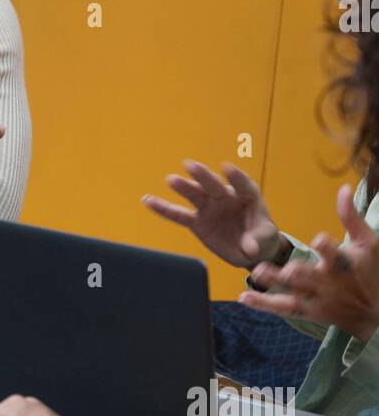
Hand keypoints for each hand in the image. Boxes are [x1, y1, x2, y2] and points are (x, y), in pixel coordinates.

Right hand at [143, 160, 284, 269]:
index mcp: (248, 196)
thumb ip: (259, 240)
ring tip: (170, 180)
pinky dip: (164, 208)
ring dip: (183, 187)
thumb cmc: (262, 239)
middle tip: (190, 165)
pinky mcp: (197, 221)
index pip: (242, 184)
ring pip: (195, 195)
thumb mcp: (267, 240)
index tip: (225, 168)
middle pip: (214, 185)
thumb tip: (250, 247)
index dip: (235, 177)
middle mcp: (226, 196)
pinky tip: (148, 200)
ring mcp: (210, 207)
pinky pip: (179, 215)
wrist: (251, 249)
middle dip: (203, 175)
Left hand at [240, 184, 378, 342]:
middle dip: (295, 272)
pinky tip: (244, 298)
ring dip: (272, 285)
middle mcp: (327, 282)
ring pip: (292, 293)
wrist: (377, 312)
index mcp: (342, 263)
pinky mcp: (307, 311)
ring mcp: (316, 298)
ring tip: (255, 274)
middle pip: (307, 277)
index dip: (326, 246)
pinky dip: (264, 304)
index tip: (318, 240)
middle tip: (282, 267)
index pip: (333, 254)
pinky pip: (284, 308)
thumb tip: (343, 188)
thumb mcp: (367, 243)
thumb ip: (351, 216)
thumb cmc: (372, 270)